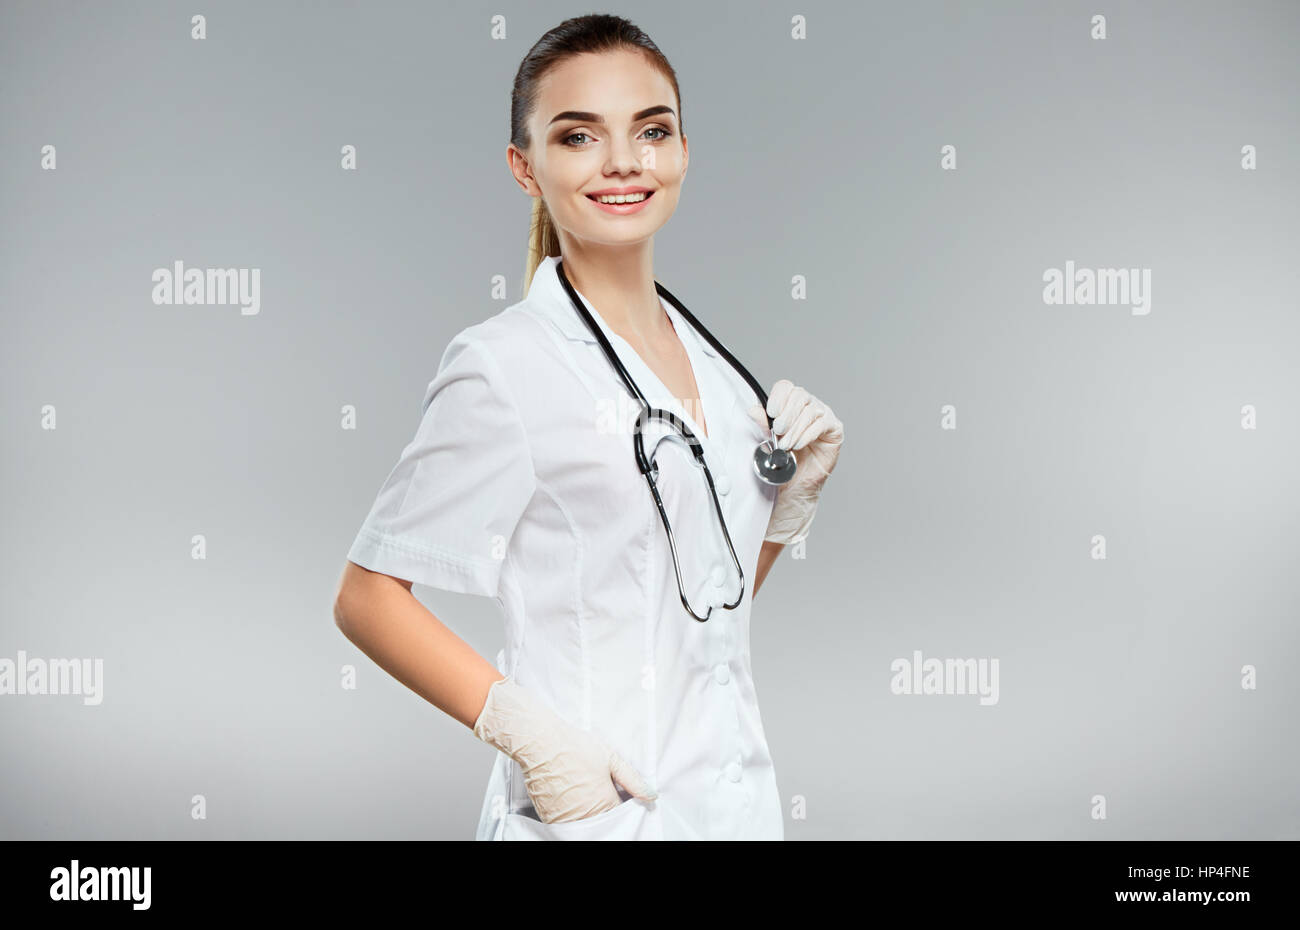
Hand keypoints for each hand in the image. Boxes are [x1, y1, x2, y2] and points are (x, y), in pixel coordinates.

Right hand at [472, 676, 656, 822]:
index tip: (614, 795)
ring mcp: (567, 820)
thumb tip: (651, 795)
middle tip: (594, 792)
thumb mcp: (610, 758)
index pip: (620, 817)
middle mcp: (587, 816)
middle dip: (604, 813)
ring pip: (584, 826)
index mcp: (605, 803)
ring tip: (580, 791)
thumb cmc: (574, 746)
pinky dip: (570, 816)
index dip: (620, 807)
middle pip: (603, 824)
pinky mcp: (550, 820)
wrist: (540, 743)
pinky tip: (568, 796)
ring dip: (586, 815)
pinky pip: (566, 826)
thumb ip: (633, 780)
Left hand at [747, 379, 843, 543]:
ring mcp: (824, 416)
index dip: (779, 397)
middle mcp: (809, 405)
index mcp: (790, 403)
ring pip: (810, 411)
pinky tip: (798, 445)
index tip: (772, 412)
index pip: (786, 387)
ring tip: (786, 445)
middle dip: (786, 415)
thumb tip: (753, 410)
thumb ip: (762, 425)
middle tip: (778, 432)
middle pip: (799, 396)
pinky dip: (807, 434)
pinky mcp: (834, 429)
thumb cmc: (782, 461)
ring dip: (795, 429)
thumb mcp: (767, 441)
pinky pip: (822, 424)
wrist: (794, 485)